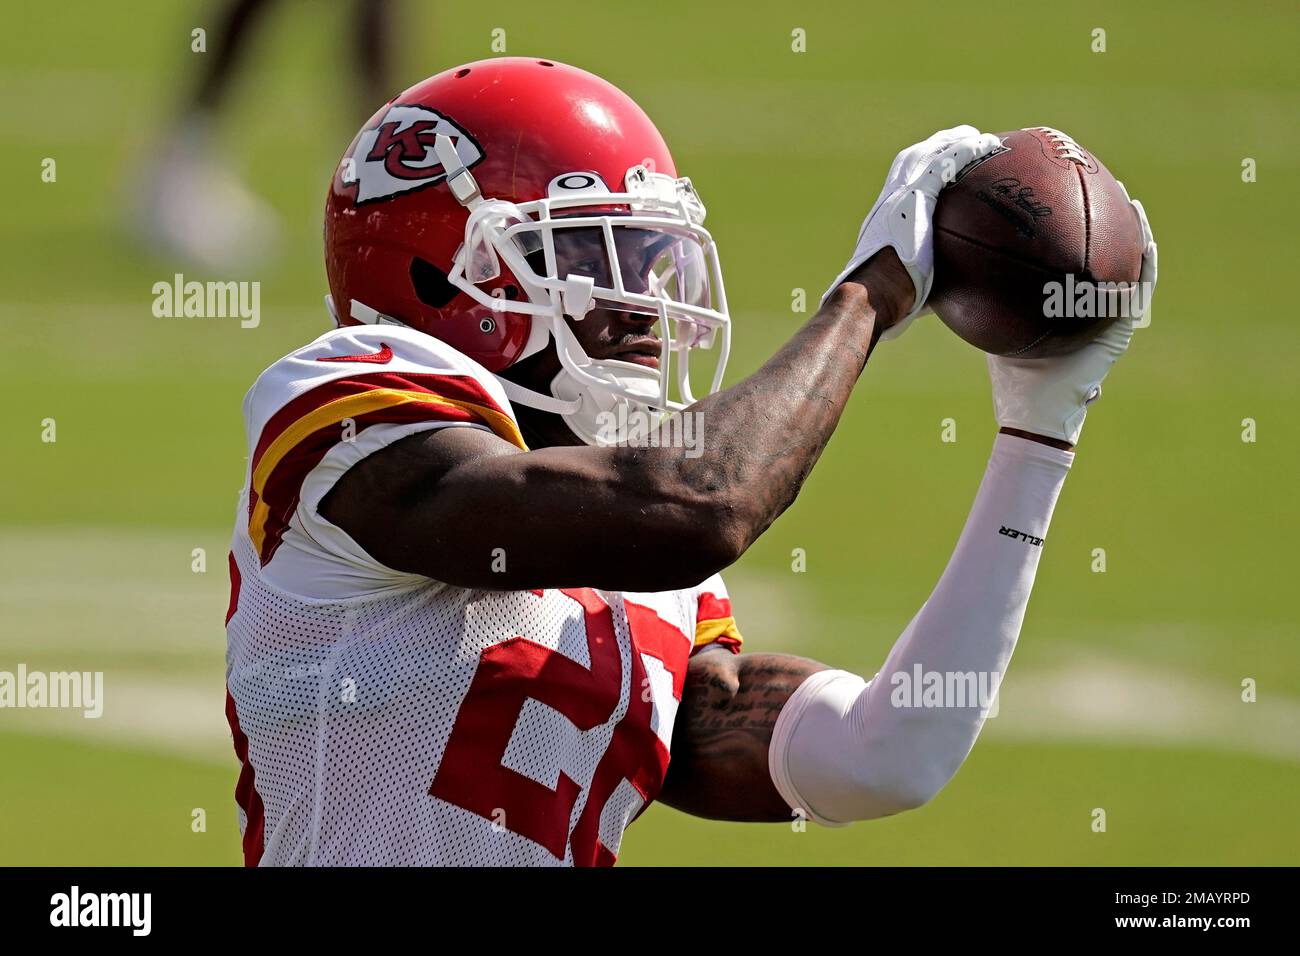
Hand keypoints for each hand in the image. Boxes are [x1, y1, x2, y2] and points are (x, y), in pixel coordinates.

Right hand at [822, 125, 1003, 339]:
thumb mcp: (901, 288)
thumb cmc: (884, 300)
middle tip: (962, 141)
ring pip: (929, 155)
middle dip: (938, 146)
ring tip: (979, 139)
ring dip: (954, 142)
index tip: (937, 165)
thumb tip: (941, 306)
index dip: (919, 168)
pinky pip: (944, 165)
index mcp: (882, 218)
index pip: (900, 183)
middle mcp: (889, 200)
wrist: (872, 292)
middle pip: (914, 159)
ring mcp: (901, 195)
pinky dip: (963, 151)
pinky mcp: (916, 195)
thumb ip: (922, 286)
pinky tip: (983, 145)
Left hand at [987, 193, 1156, 445]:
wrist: (1034, 408)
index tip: (1058, 193)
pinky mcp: (1121, 329)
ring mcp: (1107, 315)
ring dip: (1131, 230)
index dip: (1068, 227)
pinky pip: (1139, 288)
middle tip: (1094, 180)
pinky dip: (1144, 260)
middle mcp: (1088, 304)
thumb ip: (981, 296)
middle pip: (1099, 253)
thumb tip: (948, 265)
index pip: (1069, 257)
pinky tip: (1143, 234)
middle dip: (1099, 217)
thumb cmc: (1010, 373)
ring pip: (1127, 264)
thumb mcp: (993, 322)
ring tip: (1127, 197)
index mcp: (1063, 302)